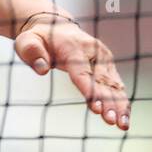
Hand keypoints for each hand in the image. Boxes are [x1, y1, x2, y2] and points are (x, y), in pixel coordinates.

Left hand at [14, 15, 129, 130]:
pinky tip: (124, 119)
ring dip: (120, 105)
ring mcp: (104, 59)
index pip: (83, 73)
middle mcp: (94, 53)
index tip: (97, 108)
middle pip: (102, 82)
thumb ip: (32, 52)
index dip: (90, 91)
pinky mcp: (108, 66)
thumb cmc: (38, 38)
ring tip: (123, 125)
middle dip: (109, 103)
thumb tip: (42, 69)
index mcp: (74, 48)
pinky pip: (116, 86)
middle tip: (112, 122)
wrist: (55, 27)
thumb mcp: (27, 41)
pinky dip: (121, 102)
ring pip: (114, 85)